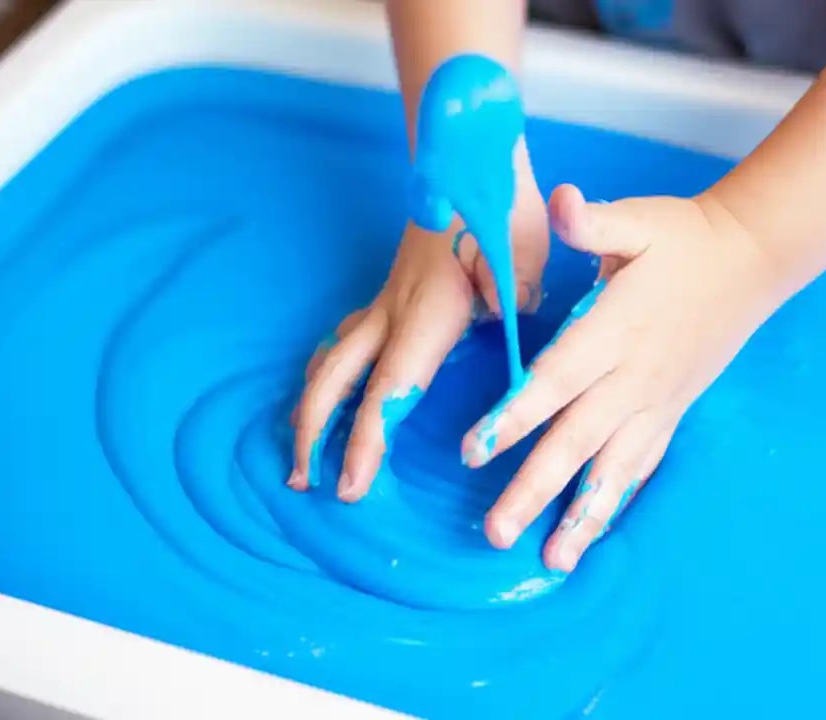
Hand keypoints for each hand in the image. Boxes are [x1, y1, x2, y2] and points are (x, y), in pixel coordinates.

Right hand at [289, 154, 548, 500]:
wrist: (467, 156)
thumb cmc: (500, 207)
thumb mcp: (523, 253)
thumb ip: (511, 298)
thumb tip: (501, 322)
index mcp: (426, 311)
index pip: (388, 387)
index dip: (366, 439)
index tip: (350, 483)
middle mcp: (394, 311)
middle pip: (337, 380)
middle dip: (315, 434)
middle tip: (306, 483)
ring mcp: (385, 301)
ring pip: (332, 360)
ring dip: (311, 408)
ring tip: (302, 456)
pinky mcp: (389, 294)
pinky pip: (345, 342)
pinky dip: (326, 378)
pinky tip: (323, 398)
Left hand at [461, 184, 781, 571]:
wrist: (750, 261)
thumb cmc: (683, 238)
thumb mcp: (638, 220)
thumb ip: (592, 221)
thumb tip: (559, 200)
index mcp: (615, 328)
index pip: (558, 378)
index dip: (516, 414)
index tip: (474, 449)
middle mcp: (635, 375)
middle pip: (578, 438)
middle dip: (535, 488)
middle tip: (495, 532)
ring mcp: (657, 400)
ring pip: (615, 467)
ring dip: (582, 516)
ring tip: (553, 561)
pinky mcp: (672, 410)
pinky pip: (642, 463)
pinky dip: (617, 499)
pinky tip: (594, 531)